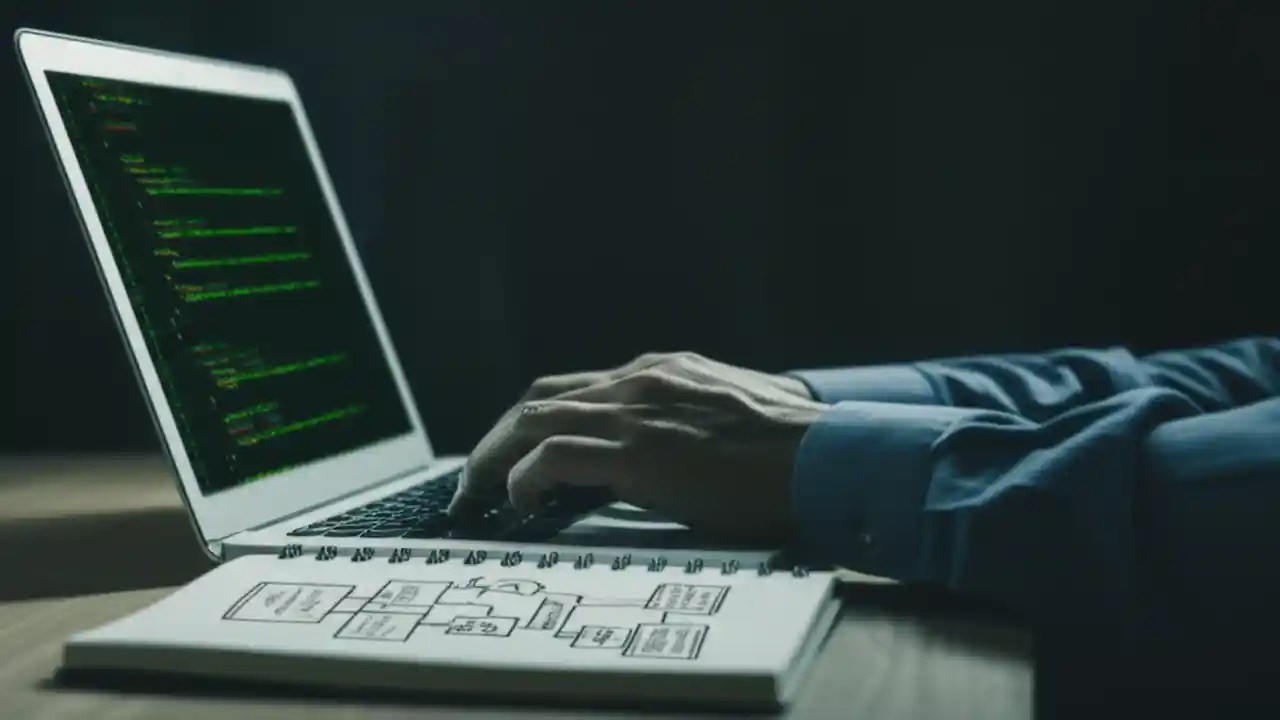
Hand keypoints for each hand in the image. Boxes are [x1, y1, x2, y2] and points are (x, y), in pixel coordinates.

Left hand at [449, 352, 828, 541]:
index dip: (540, 418)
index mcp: (663, 372)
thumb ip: (693, 418)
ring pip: (534, 421)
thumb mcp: (734, 412)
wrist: (825, 457)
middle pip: (542, 396)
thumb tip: (680, 447)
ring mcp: (636, 413)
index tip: (523, 449)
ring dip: (495, 456)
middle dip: (502, 433)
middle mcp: (640, 381)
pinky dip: (524, 479)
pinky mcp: (638, 453)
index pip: (579, 386)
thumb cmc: (793, 447)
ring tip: (478, 492)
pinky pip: (554, 458)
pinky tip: (519, 504)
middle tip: (480, 471)